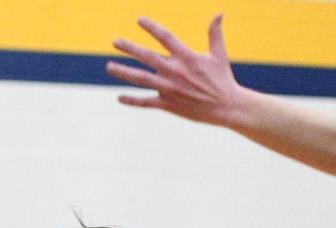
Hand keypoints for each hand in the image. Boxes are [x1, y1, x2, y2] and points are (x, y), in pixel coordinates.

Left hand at [108, 15, 248, 126]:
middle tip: (115, 41)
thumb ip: (215, 33)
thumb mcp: (219, 54)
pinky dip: (132, 100)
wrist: (226, 107)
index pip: (166, 38)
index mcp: (187, 57)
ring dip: (124, 72)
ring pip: (141, 79)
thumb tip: (219, 13)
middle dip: (130, 48)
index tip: (139, 20)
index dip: (152, 27)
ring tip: (109, 67)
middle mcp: (175, 72)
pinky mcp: (169, 105)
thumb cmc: (222, 79)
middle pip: (147, 57)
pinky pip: (146, 102)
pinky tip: (119, 97)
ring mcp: (170, 89)